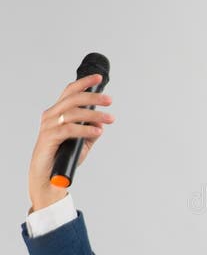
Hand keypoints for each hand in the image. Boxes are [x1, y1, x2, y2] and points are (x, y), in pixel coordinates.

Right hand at [28, 73, 115, 211]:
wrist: (48, 176)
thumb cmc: (63, 156)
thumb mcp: (83, 142)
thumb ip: (92, 130)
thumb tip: (102, 121)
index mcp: (58, 112)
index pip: (70, 92)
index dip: (84, 83)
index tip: (99, 79)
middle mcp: (51, 115)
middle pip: (73, 99)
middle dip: (93, 97)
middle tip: (110, 100)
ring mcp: (49, 126)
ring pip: (73, 113)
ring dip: (94, 114)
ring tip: (110, 118)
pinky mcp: (49, 137)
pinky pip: (69, 129)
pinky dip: (85, 129)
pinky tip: (97, 131)